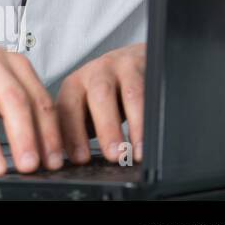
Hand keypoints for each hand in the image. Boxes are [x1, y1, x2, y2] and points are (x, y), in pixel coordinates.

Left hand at [55, 42, 145, 165]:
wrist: (132, 61)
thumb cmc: (105, 95)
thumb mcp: (86, 110)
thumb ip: (80, 132)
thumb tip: (77, 164)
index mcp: (74, 86)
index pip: (68, 109)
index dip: (73, 134)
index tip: (80, 159)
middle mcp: (95, 74)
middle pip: (98, 97)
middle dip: (106, 128)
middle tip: (113, 155)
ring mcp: (123, 68)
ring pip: (130, 93)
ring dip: (135, 124)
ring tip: (137, 151)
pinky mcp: (147, 68)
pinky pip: (154, 91)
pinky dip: (155, 115)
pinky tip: (157, 134)